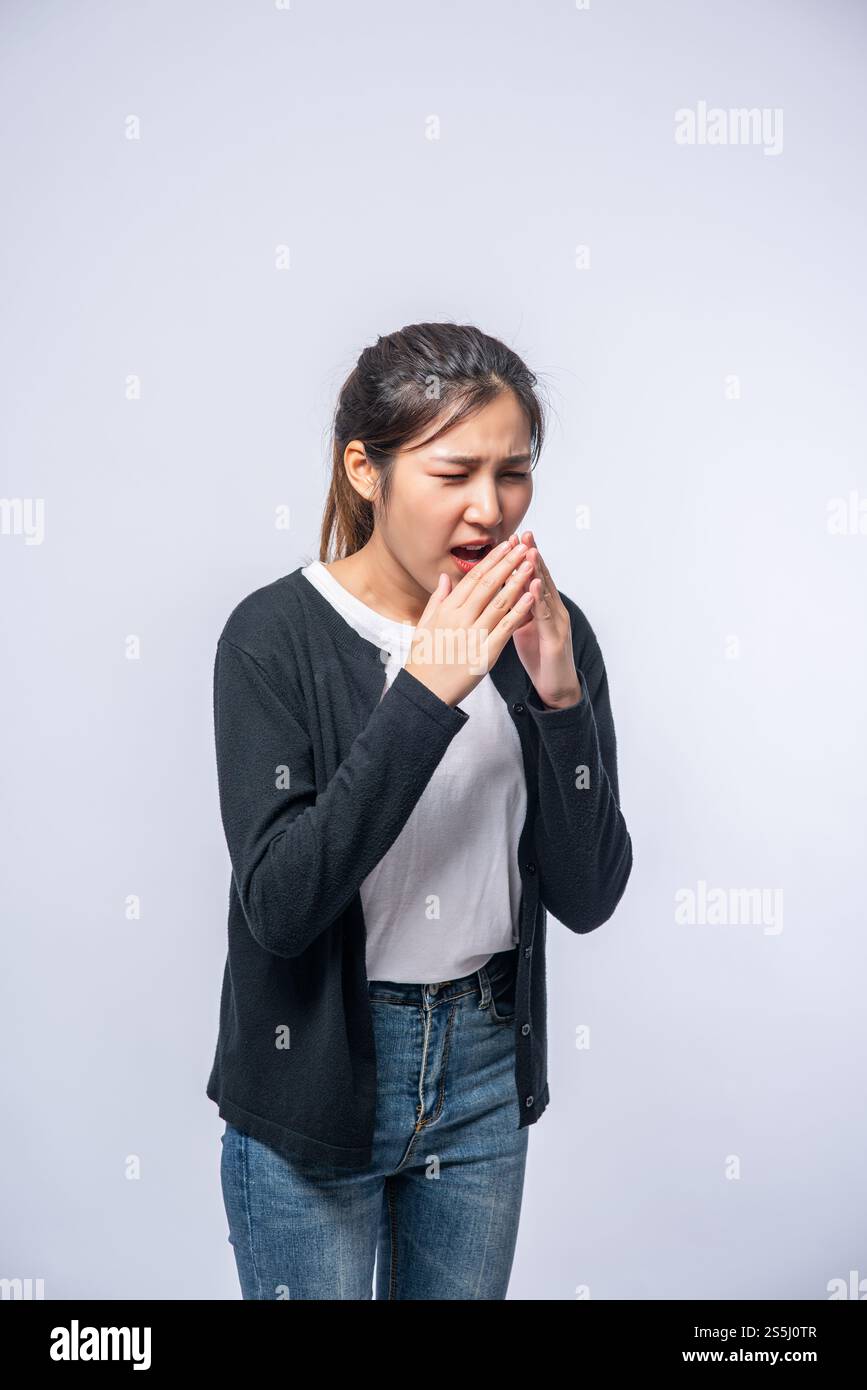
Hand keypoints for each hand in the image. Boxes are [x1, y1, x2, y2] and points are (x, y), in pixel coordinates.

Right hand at [404, 536, 535, 705]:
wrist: (425, 692)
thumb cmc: (424, 660)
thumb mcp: (425, 625)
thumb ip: (437, 599)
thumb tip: (445, 577)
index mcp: (446, 610)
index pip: (472, 578)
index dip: (491, 560)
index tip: (505, 545)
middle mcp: (459, 619)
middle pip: (488, 585)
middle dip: (508, 563)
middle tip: (523, 546)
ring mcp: (473, 635)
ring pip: (500, 602)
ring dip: (517, 581)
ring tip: (531, 564)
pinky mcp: (485, 653)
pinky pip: (505, 628)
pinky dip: (519, 611)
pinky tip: (531, 596)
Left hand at [511, 530, 582, 708]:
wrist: (556, 687)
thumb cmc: (539, 656)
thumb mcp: (523, 627)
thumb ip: (516, 607)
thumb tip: (501, 591)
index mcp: (542, 607)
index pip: (531, 577)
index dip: (522, 557)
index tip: (512, 537)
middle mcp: (553, 610)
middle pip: (542, 578)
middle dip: (532, 555)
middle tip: (524, 534)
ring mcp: (557, 623)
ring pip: (546, 593)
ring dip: (538, 571)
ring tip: (529, 551)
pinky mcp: (556, 639)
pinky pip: (546, 617)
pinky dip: (540, 599)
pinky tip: (533, 585)